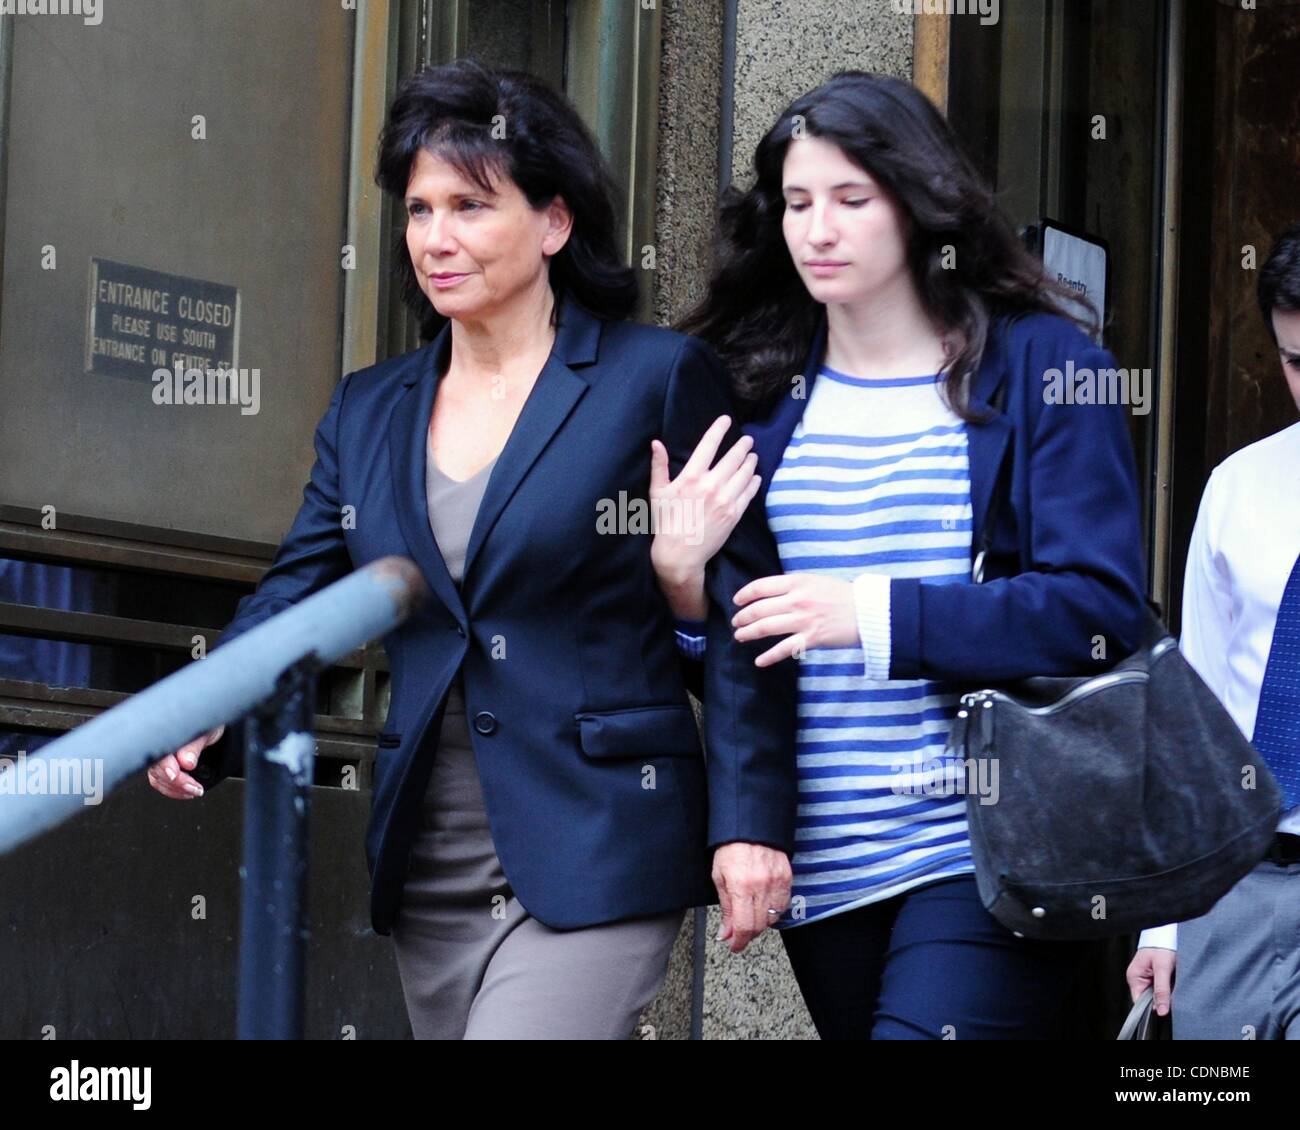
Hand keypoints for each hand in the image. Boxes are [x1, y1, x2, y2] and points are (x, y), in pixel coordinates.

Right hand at [146, 725, 223, 799]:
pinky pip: (162, 783)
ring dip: (176, 790)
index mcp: (165, 735)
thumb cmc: (207, 724)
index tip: (175, 776)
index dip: (166, 768)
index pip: (160, 755)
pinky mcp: (165, 767)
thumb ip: (194, 746)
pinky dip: (174, 790)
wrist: (211, 726)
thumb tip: (186, 762)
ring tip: (195, 791)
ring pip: (158, 779)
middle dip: (176, 783)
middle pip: (157, 770)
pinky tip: (186, 791)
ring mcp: (161, 758)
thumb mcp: (205, 732)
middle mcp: (159, 747)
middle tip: (195, 788)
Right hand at [649, 414, 760, 619]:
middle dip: (742, 446)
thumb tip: (656, 443)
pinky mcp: (734, 514)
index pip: (708, 445)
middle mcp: (710, 485)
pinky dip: (754, 482)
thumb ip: (659, 466)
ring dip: (750, 461)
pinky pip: (749, 493)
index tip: (726, 420)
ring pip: (744, 473)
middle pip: (733, 457)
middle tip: (748, 440)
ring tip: (753, 455)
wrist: (679, 554)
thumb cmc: (665, 523)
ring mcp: (725, 500)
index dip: (719, 429)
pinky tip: (755, 476)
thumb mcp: (658, 493)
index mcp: (691, 477)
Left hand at [711, 842, 791, 952]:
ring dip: (761, 924)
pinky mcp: (787, 878)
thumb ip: (725, 908)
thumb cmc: (731, 848)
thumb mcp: (719, 877)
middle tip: (739, 934)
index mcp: (741, 886)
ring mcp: (777, 882)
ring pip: (773, 918)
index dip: (739, 942)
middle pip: (760, 926)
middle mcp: (761, 886)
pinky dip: (774, 912)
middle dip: (748, 935)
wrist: (751, 826)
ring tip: (750, 918)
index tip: (734, 946)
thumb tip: (726, 932)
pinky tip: (765, 908)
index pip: (744, 926)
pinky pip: (784, 905)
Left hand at [732, 573, 858, 665]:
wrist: (868, 611)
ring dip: (748, 633)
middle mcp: (797, 600)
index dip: (745, 595)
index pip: (761, 586)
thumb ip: (794, 585)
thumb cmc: (843, 595)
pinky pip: (783, 649)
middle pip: (759, 609)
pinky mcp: (811, 638)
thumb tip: (773, 592)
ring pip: (765, 627)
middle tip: (736, 622)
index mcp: (797, 582)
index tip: (737, 601)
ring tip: (740, 636)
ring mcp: (803, 620)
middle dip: (743, 617)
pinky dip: (768, 656)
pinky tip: (759, 661)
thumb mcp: (816, 580)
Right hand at [1125, 946, 1175, 1015]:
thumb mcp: (1163, 969)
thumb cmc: (1160, 946)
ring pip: (1157, 994)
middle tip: (1171, 987)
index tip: (1166, 1005)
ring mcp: (1146, 977)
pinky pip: (1162, 987)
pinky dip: (1169, 986)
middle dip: (1162, 997)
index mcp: (1134, 977)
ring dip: (1167, 991)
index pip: (1140, 1002)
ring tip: (1172, 980)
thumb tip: (1161, 1011)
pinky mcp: (1154, 975)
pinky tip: (1172, 979)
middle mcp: (1138, 978)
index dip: (1153, 1006)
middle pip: (1150, 999)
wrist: (1166, 933)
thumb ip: (1162, 990)